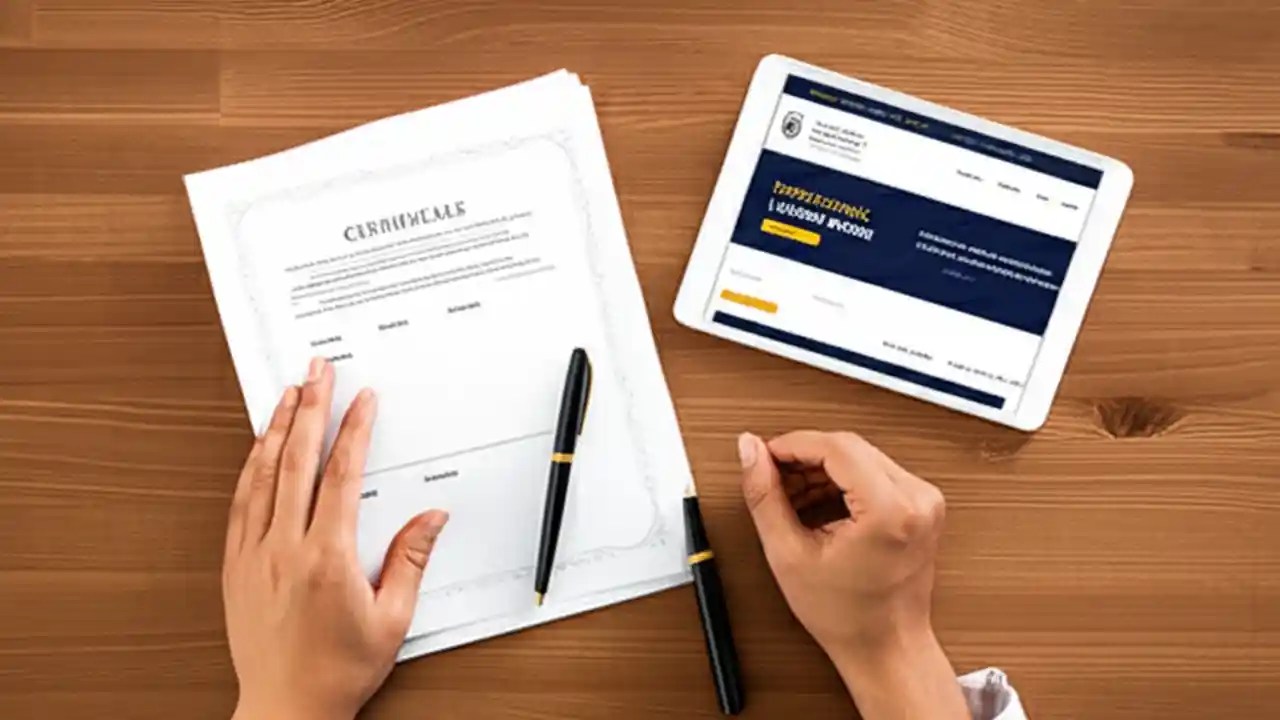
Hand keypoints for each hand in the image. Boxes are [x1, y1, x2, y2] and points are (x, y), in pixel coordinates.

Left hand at [223, 358, 448, 719]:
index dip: (354, 430)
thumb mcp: (392, 617)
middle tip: (318, 371)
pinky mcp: (235, 566)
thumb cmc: (339, 670)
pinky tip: (258, 447)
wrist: (285, 708)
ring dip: (277, 428)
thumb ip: (411, 559)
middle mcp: (285, 548)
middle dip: (311, 408)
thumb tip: (433, 516)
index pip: (341, 476)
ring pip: (262, 475)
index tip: (363, 400)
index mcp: (329, 557)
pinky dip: (250, 467)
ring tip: (289, 393)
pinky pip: (240, 503)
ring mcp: (254, 555)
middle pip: (297, 461)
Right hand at [738, 430, 966, 718]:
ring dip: (821, 469)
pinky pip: (875, 472)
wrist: (887, 648)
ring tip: (791, 498)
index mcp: (890, 509)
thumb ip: (764, 496)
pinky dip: (841, 480)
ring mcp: (924, 500)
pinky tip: (816, 503)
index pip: (835, 447)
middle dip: (804, 457)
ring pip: (860, 456)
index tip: (763, 453)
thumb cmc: (848, 618)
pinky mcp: (922, 504)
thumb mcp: (789, 555)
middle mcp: (916, 498)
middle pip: (848, 447)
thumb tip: (750, 451)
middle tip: (771, 476)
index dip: (791, 444)